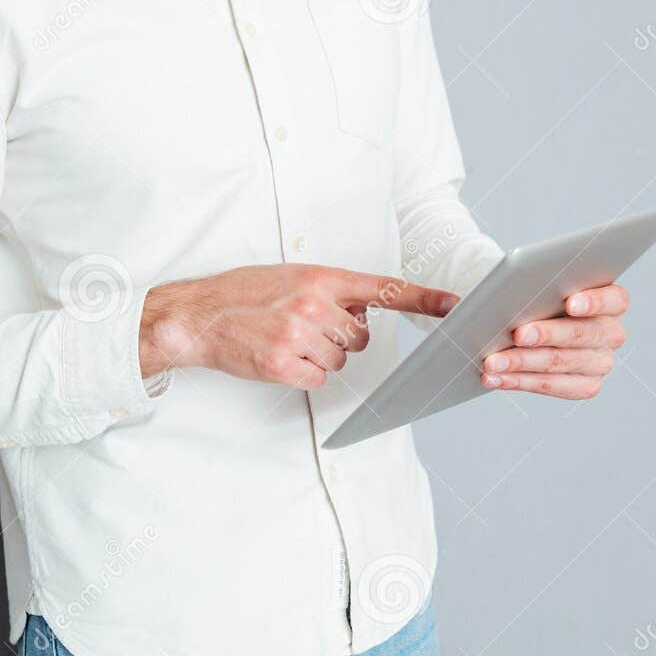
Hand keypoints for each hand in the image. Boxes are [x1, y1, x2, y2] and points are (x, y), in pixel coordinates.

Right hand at [141, 264, 458, 389]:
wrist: (197, 316)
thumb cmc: (242, 294)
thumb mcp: (290, 276)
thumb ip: (330, 289)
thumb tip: (360, 311)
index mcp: (320, 276)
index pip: (384, 288)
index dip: (425, 299)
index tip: (457, 306)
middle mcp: (314, 303)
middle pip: (360, 337)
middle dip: (341, 338)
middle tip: (306, 329)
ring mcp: (299, 335)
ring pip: (339, 360)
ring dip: (318, 357)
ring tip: (285, 340)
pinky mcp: (283, 365)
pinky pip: (317, 379)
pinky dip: (302, 374)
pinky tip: (278, 358)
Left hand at [479, 283, 628, 399]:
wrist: (534, 324)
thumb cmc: (537, 298)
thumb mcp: (534, 284)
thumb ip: (524, 283)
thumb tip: (465, 297)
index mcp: (611, 300)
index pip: (615, 299)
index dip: (595, 301)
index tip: (570, 302)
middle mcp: (611, 332)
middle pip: (582, 333)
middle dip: (546, 334)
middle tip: (516, 334)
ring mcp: (600, 362)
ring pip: (561, 362)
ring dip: (522, 362)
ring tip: (492, 362)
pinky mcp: (586, 385)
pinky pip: (552, 386)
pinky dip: (519, 381)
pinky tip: (496, 378)